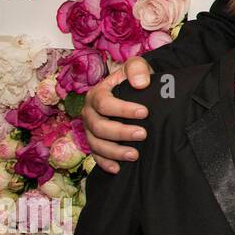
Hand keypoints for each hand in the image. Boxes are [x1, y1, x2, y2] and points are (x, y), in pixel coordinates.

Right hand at [81, 56, 153, 173]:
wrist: (136, 89)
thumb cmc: (134, 78)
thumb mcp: (136, 66)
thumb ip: (137, 69)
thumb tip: (140, 83)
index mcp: (97, 94)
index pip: (104, 103)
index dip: (123, 109)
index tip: (144, 112)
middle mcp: (90, 113)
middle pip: (99, 126)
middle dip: (121, 132)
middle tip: (143, 134)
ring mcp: (91, 129)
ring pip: (96, 144)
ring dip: (114, 151)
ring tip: (135, 154)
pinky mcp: (96, 142)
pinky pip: (96, 155)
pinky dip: (105, 163)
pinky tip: (118, 168)